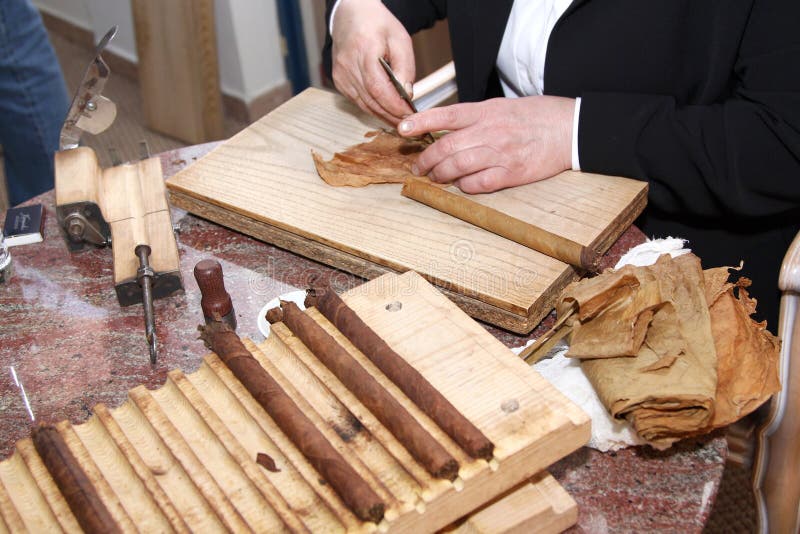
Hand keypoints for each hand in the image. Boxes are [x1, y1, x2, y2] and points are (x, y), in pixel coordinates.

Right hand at [330, 0, 415, 123]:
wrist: (351, 15)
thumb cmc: (376, 24)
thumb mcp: (400, 39)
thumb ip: (405, 67)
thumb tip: (406, 94)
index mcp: (364, 49)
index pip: (378, 87)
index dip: (393, 105)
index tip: (409, 114)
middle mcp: (348, 65)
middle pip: (370, 100)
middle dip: (391, 114)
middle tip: (408, 122)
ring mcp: (340, 74)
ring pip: (363, 104)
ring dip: (382, 115)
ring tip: (399, 120)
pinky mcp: (339, 81)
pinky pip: (357, 100)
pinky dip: (372, 108)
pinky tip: (384, 111)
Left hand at [399, 96, 575, 192]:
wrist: (568, 129)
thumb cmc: (535, 116)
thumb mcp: (502, 106)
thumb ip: (475, 117)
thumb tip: (446, 128)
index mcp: (486, 111)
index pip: (446, 115)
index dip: (421, 122)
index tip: (402, 128)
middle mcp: (490, 131)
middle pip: (446, 147)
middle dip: (426, 160)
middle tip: (418, 167)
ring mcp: (500, 154)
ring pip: (458, 167)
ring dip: (441, 175)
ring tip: (435, 177)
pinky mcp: (511, 174)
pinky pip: (479, 184)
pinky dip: (465, 186)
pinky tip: (462, 185)